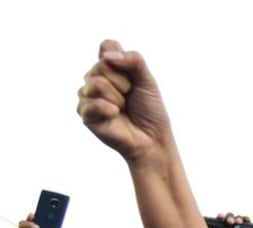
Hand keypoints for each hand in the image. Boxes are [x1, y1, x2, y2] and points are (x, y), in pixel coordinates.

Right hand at [77, 40, 171, 164]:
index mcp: (109, 67)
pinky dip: (110, 110)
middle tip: (130, 97)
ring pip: (97, 84)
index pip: (107, 47)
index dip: (123, 61)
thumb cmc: (150, 110)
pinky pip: (93, 103)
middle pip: (102, 66)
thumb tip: (106, 56)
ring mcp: (87, 95)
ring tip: (122, 108)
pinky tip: (115, 117)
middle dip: (124, 84)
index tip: (134, 78)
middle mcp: (95, 78)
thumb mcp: (148, 80)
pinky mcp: (84, 113)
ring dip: (118, 98)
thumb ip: (134, 60)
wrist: (152, 138)